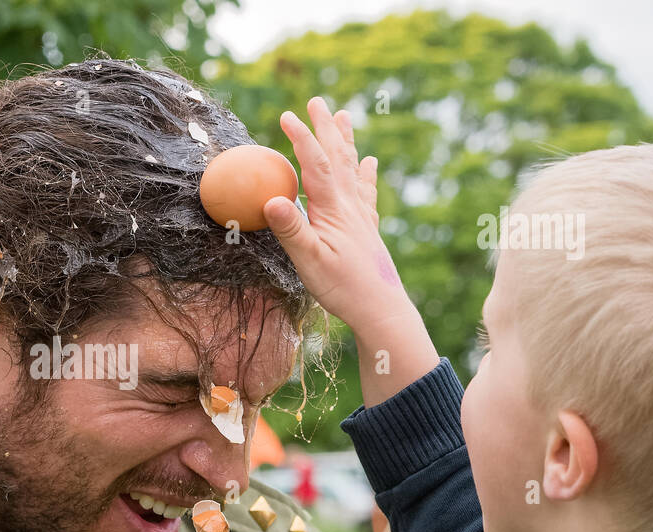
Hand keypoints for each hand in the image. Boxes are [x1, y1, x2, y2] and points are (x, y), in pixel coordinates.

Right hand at [264, 97, 409, 333]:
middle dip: (325, 128)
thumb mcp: (309, 261)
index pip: (314, 164)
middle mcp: (349, 205)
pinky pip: (366, 192)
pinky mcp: (367, 228)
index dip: (301, 138)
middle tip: (317, 101)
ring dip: (346, 141)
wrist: (381, 309)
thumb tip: (271, 199)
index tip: (286, 115)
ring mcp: (361, 215)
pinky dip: (366, 173)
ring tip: (345, 115)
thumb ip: (291, 229)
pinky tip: (370, 163)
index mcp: (333, 209)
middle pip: (336, 157)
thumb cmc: (342, 288)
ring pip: (352, 168)